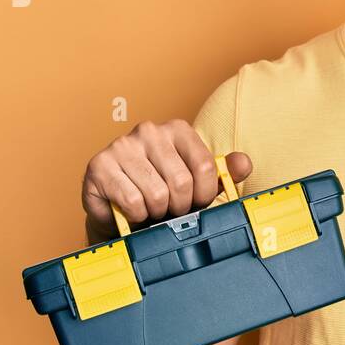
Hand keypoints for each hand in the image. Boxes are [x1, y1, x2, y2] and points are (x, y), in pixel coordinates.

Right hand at [82, 118, 252, 241]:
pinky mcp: (100, 166)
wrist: (119, 209)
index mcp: (177, 129)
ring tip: (151, 208)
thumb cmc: (161, 192)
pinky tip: (132, 209)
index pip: (206, 165)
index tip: (197, 202)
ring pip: (157, 194)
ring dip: (157, 212)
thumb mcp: (197, 182)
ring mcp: (122, 146)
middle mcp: (150, 131)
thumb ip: (223, 172)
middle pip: (182, 182)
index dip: (205, 194)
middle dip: (180, 206)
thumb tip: (244, 163)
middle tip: (170, 209)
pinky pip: (132, 201)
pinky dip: (136, 215)